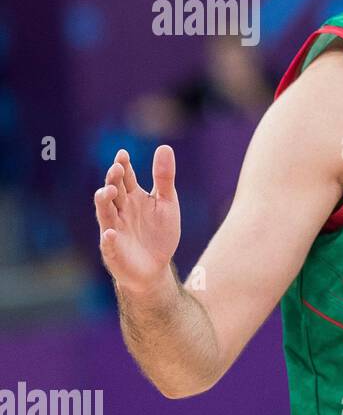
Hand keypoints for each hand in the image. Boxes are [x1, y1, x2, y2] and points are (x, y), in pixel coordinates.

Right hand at [94, 146, 180, 296]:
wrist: (155, 267)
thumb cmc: (159, 233)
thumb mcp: (166, 203)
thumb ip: (164, 178)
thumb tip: (164, 146)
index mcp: (132, 197)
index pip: (125, 178)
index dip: (123, 166)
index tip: (123, 154)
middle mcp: (120, 211)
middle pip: (113, 192)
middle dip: (113, 180)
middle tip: (116, 168)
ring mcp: (115, 230)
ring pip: (105, 214)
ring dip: (104, 202)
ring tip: (108, 191)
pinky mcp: (114, 251)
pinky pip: (108, 245)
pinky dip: (109, 239)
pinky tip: (111, 233)